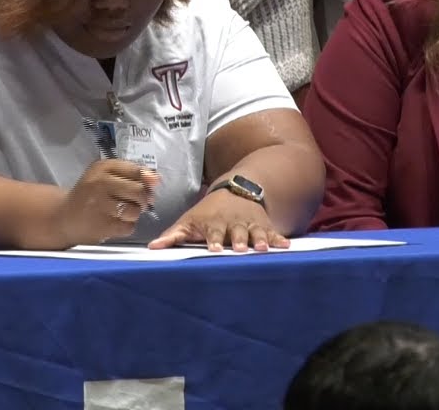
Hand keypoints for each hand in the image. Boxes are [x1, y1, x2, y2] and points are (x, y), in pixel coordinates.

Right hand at [53, 159, 159, 245]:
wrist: (64, 217)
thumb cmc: (90, 194)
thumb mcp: (106, 176)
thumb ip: (132, 174)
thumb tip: (157, 180)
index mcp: (102, 167)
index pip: (136, 171)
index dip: (145, 181)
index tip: (143, 187)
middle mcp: (100, 183)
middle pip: (139, 191)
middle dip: (142, 199)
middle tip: (135, 203)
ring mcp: (100, 205)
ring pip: (135, 210)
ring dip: (133, 215)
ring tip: (121, 213)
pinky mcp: (102, 225)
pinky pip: (128, 227)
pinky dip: (125, 227)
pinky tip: (114, 223)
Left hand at [148, 190, 287, 252]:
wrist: (235, 189)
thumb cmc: (207, 212)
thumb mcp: (189, 220)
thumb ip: (173, 235)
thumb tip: (152, 248)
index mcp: (214, 223)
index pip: (214, 233)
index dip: (214, 240)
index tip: (213, 249)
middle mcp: (233, 224)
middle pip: (236, 233)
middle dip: (237, 240)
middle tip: (239, 249)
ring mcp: (250, 224)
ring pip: (255, 233)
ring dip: (258, 240)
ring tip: (261, 248)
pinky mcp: (264, 226)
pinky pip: (273, 233)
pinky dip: (279, 239)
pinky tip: (286, 245)